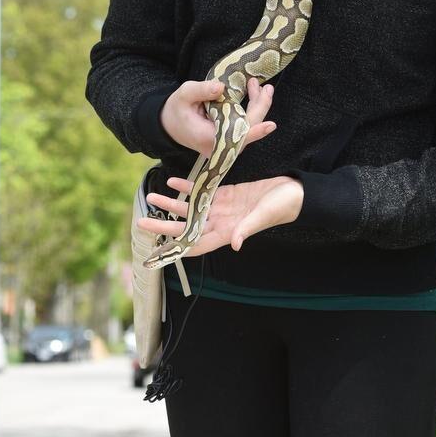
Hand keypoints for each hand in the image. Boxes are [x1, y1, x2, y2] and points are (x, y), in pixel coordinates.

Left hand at [137, 176, 304, 254]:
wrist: (294, 192)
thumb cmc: (282, 206)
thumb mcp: (263, 215)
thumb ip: (247, 228)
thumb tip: (235, 243)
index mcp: (228, 233)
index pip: (196, 245)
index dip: (176, 250)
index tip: (157, 254)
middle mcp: (220, 223)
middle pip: (186, 226)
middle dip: (164, 225)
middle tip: (141, 221)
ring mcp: (222, 208)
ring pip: (190, 208)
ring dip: (171, 205)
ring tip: (151, 197)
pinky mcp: (226, 193)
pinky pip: (202, 191)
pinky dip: (187, 187)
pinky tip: (172, 182)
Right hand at [160, 78, 275, 155]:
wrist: (168, 125)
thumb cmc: (175, 110)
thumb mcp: (184, 95)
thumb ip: (201, 90)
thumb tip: (221, 87)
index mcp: (208, 138)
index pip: (236, 137)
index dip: (255, 131)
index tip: (271, 125)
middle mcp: (219, 147)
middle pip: (247, 130)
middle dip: (260, 107)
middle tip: (267, 88)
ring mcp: (224, 146)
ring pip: (248, 129)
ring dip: (257, 107)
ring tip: (263, 88)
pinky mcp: (227, 141)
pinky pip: (244, 128)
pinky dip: (251, 111)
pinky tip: (254, 95)